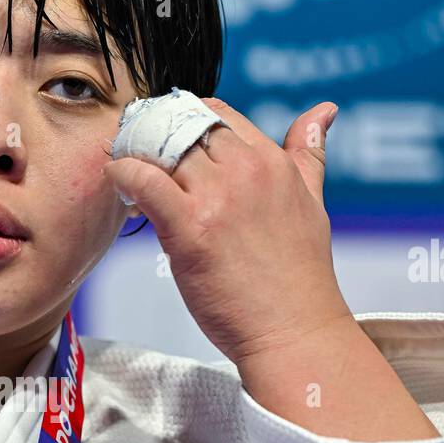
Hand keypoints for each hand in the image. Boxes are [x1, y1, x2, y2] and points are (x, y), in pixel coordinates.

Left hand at [102, 98, 351, 366]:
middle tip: (139, 154)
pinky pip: (144, 180)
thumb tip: (326, 110)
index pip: (219, 114)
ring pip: (162, 149)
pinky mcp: (189, 228)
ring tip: (128, 173)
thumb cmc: (300, 277)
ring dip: (137, 154)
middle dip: (158, 135)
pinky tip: (118, 179)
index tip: (170, 139)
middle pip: (185, 127)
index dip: (186, 120)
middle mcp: (246, 171)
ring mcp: (217, 198)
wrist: (294, 332)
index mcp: (272, 162)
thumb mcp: (312, 201)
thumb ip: (309, 153)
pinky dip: (123, 172)